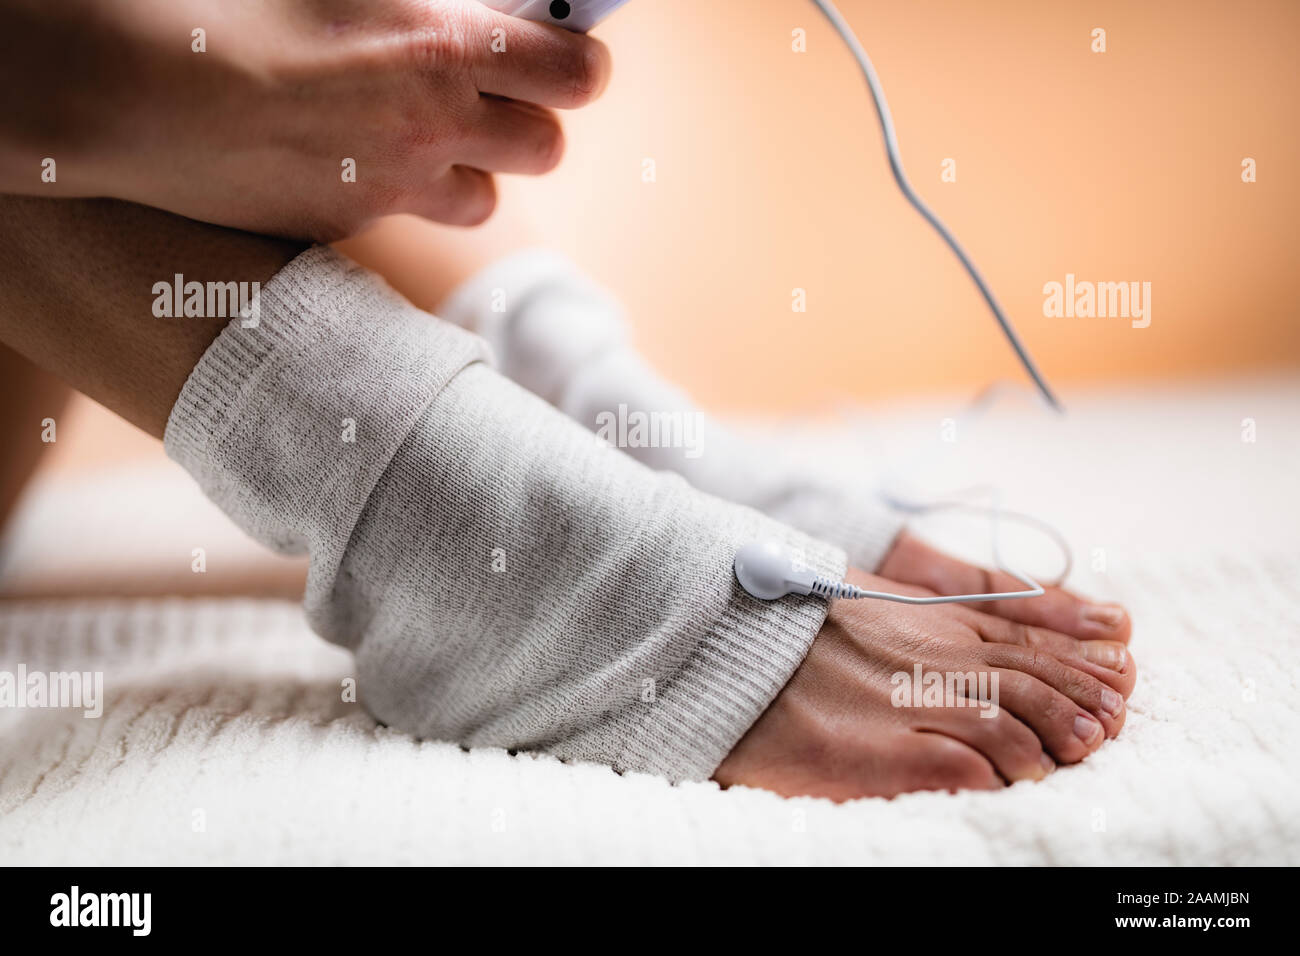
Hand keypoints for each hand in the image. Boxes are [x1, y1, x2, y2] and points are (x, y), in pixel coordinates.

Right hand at [0, 0, 610, 238]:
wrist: (133, 83)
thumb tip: (466, 4)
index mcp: (446, 42)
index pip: (577, 73)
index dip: (578, 63)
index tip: (564, 55)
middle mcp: (435, 124)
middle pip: (545, 147)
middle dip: (529, 118)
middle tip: (488, 91)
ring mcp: (393, 185)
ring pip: (483, 198)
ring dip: (469, 167)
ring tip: (421, 133)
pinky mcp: (345, 224)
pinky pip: (404, 215)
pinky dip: (396, 192)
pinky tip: (344, 153)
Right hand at [714, 566, 1135, 800]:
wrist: (717, 644)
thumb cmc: (775, 622)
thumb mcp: (851, 593)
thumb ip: (902, 604)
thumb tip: (941, 612)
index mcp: (920, 615)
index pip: (1018, 634)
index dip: (1072, 657)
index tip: (1115, 672)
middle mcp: (926, 653)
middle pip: (1027, 676)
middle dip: (1077, 702)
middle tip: (1109, 728)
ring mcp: (909, 699)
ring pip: (1011, 722)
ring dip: (1049, 743)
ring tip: (1074, 759)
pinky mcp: (886, 750)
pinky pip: (968, 765)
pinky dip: (1002, 774)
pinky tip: (1017, 782)